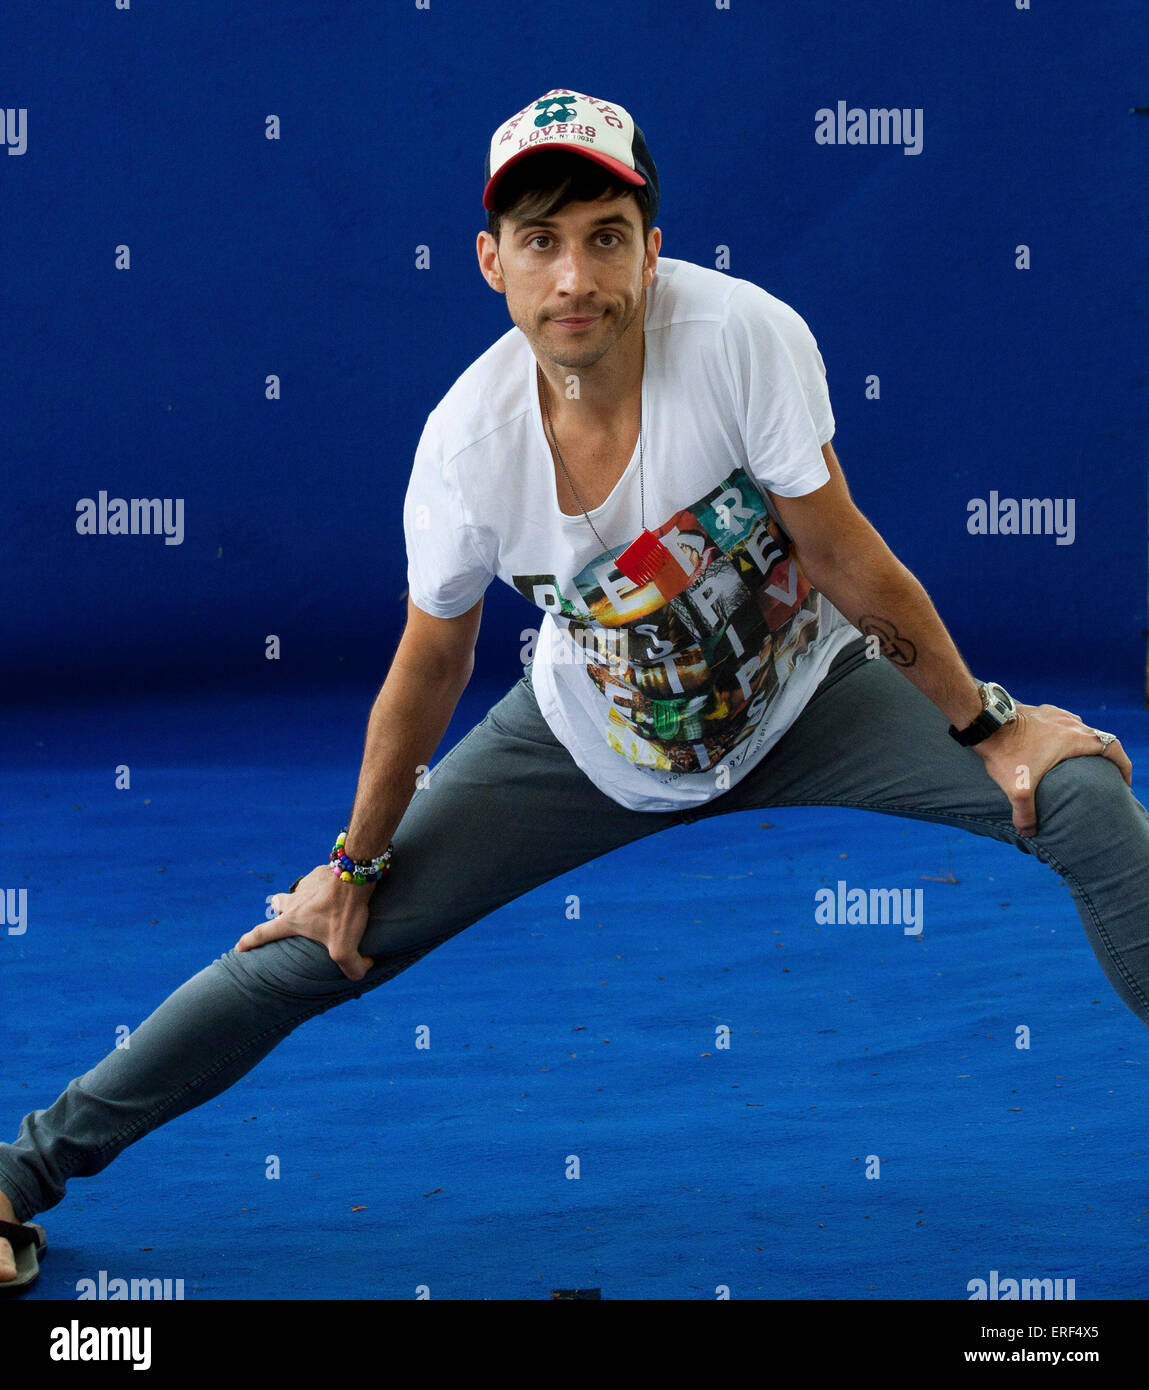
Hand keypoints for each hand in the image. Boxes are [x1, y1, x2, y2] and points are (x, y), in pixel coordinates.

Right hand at [234, 864, 377, 980]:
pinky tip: (341, 893)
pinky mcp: (321, 873)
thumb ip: (352, 966)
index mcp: (292, 919)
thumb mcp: (345, 946)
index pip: (264, 933)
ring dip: (309, 898)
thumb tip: (360, 971)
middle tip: (289, 918)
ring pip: (302, 891)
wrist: (354, 874)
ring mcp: (307, 884)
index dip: (250, 942)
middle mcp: (294, 900)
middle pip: (278, 903)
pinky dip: (326, 887)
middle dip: (279, 911)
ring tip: (327, 906)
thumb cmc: (343, 911)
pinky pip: (319, 881)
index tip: (239, 947)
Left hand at [973, 701, 1131, 837]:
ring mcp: (1055, 714)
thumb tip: (1029, 833)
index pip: (1113, 749)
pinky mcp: (1040, 711)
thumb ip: (1026, 813)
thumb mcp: (1018, 788)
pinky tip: (1054, 744)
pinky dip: (1066, 733)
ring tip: (1080, 760)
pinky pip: (1061, 721)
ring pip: (1081, 727)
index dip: (1123, 765)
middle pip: (1099, 738)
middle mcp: (1070, 723)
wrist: (986, 722)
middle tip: (1103, 774)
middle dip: (1105, 757)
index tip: (1124, 780)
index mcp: (1075, 739)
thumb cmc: (1006, 753)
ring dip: (1085, 742)